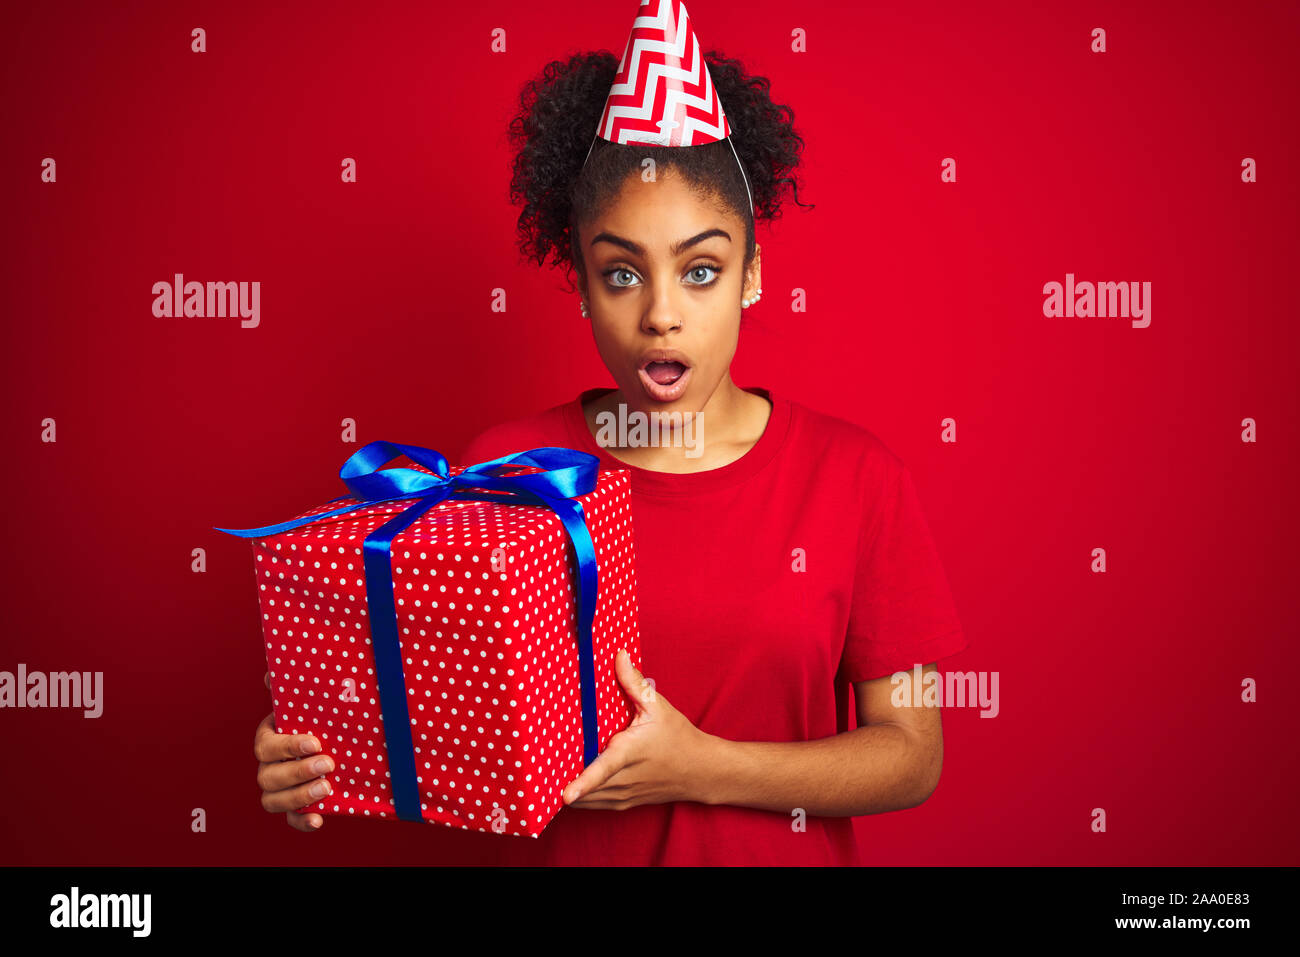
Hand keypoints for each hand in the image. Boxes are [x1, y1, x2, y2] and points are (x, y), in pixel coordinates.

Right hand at [253, 670, 333, 831]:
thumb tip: (271, 674)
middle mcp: (268, 766)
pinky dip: (302, 822)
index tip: (316, 743)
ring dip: (299, 797)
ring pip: (274, 800)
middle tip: (328, 765)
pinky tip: (318, 820)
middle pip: (269, 776)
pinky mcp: (293, 807)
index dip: (288, 747)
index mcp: (269, 739)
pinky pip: (290, 819)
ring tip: (327, 789)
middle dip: (298, 772)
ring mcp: (278, 789)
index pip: (267, 746)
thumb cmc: (316, 719)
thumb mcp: (308, 701)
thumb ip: (292, 687)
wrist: (333, 742)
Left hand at [562, 650, 716, 809]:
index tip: (565, 794)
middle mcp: (624, 780)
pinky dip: (579, 798)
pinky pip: (593, 805)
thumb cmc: (678, 737)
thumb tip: (619, 655)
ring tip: (547, 775)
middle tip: (536, 770)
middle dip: (560, 781)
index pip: (603, 770)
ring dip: (568, 790)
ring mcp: (622, 795)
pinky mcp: (622, 804)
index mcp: (629, 753)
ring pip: (586, 801)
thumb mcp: (658, 706)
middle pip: (585, 789)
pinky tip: (566, 783)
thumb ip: (634, 682)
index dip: (583, 783)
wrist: (700, 770)